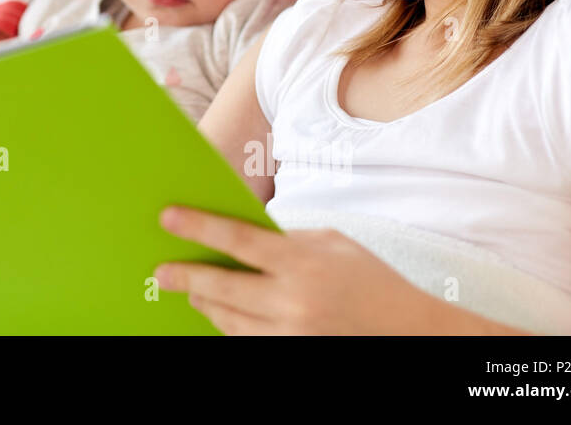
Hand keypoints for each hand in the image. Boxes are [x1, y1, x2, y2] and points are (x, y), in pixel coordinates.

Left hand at [154, 205, 441, 334]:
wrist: (408, 331)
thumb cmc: (369, 279)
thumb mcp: (331, 243)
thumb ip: (285, 239)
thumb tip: (238, 238)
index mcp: (302, 262)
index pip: (238, 239)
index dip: (199, 226)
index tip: (168, 217)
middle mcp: (292, 300)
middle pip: (222, 286)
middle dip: (186, 276)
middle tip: (162, 271)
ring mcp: (291, 333)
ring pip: (227, 319)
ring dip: (203, 302)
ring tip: (190, 289)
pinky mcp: (291, 353)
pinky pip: (245, 339)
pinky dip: (227, 325)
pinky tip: (218, 312)